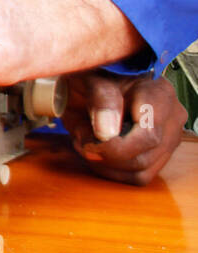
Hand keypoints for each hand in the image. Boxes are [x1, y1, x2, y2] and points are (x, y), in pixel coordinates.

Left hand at [63, 72, 186, 184]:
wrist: (88, 82)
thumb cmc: (91, 76)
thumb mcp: (90, 78)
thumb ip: (102, 100)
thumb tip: (108, 133)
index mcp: (159, 93)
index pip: (148, 135)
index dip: (116, 147)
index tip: (89, 142)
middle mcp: (171, 117)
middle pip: (142, 158)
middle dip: (104, 155)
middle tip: (81, 138)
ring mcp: (168, 138)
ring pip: (140, 171)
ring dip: (104, 164)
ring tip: (86, 140)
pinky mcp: (158, 154)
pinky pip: (138, 176)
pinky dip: (111, 170)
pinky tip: (96, 151)